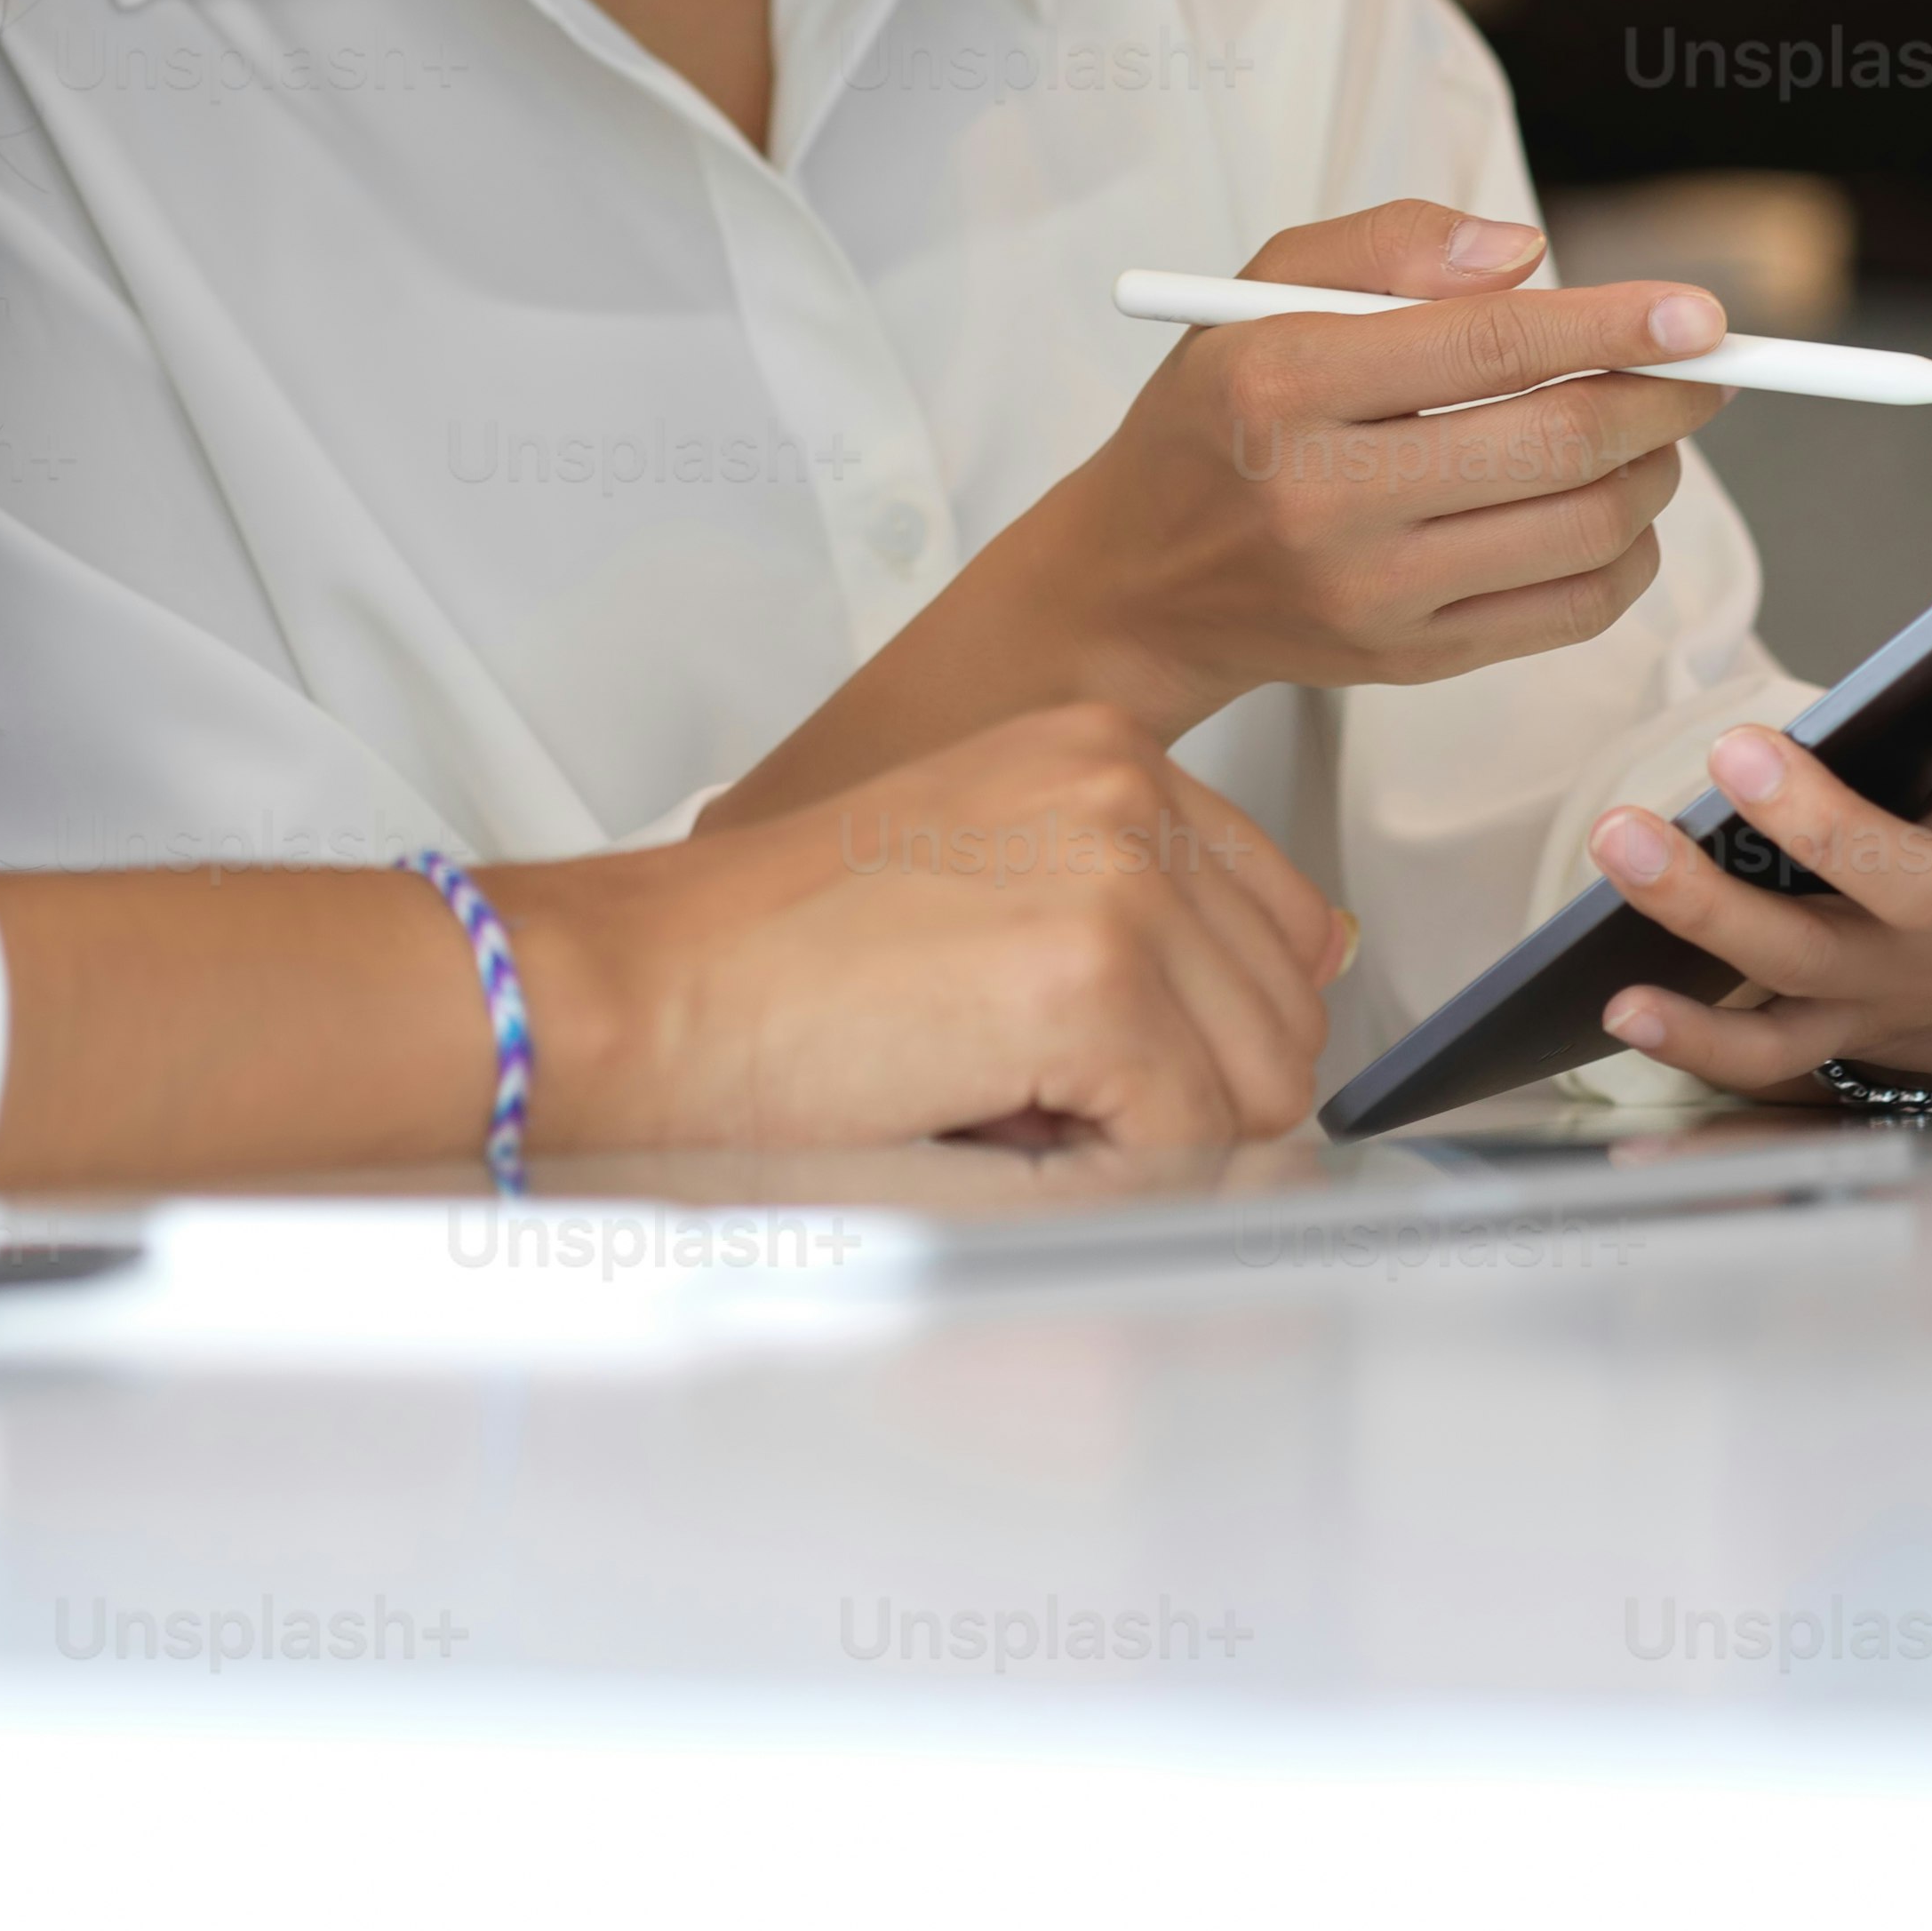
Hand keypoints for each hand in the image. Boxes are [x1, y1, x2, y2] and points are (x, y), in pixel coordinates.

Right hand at [498, 705, 1348, 1152]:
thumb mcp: (987, 878)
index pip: (1287, 920)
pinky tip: (985, 1118)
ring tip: (996, 1087)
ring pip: (1256, 1089)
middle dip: (1178, 1090)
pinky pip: (1186, 1148)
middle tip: (1018, 1076)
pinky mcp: (1094, 980)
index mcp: (1103, 751)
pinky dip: (1098, 1179)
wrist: (641, 988)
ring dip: (1139, 1134)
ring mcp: (1118, 878)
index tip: (1110, 1055)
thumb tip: (1290, 1006)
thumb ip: (1140, 909)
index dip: (1207, 1029)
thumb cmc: (772, 958)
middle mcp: (1126, 789)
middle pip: (1289, 1012)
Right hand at [982, 203, 1737, 735]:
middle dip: (1663, 397)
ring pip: (1583, 531)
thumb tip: (1526, 255)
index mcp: (1283, 382)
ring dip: (1654, 472)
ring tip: (1650, 432)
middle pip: (1556, 443)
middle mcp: (1324, 498)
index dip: (1615, 324)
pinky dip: (1628, 556)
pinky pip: (1570, 613)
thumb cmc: (1221, 412)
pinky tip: (1615, 509)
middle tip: (1700, 369)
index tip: (1700, 313)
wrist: (1142, 581)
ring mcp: (1371, 595)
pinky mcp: (1408, 662)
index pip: (1489, 345)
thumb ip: (1391, 245)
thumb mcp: (1261, 289)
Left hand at [1582, 459, 1931, 1106]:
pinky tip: (1613, 994)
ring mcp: (1890, 981)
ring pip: (1796, 962)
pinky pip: (1756, 1054)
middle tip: (1728, 747)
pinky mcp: (1824, 1032)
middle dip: (1815, 824)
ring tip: (1616, 835)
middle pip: (1897, 878)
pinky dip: (1688, 1034)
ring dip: (1704, 913)